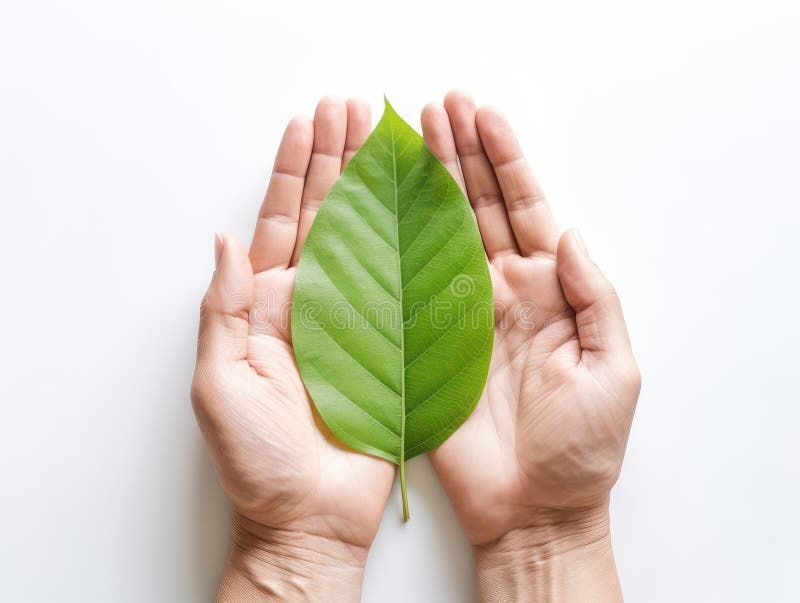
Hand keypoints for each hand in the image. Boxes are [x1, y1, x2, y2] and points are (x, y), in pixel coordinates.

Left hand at [191, 96, 393, 600]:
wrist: (308, 520)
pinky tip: (422, 210)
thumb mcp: (221, 386)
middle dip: (337, 163)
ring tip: (386, 140)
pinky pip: (404, 287)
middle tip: (351, 110)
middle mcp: (313, 306)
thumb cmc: (256, 462)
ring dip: (375, 191)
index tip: (307, 123)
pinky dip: (414, 246)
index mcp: (269, 308)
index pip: (280, 224)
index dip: (292, 172)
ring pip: (367, 242)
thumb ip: (222, 312)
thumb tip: (221, 241)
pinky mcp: (392, 347)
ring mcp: (355, 323)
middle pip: (325, 219)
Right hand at [421, 91, 639, 599]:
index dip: (505, 162)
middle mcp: (501, 293)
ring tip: (408, 136)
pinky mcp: (425, 345)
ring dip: (425, 186)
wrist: (533, 510)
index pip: (524, 211)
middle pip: (476, 210)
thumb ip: (595, 299)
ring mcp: (460, 316)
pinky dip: (393, 246)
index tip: (483, 116)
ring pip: (439, 237)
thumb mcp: (613, 370)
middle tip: (436, 108)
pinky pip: (407, 287)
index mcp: (548, 293)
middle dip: (458, 156)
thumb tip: (570, 235)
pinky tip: (380, 209)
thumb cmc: (582, 448)